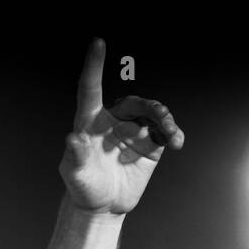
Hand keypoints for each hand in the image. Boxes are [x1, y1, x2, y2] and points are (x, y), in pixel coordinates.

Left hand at [59, 37, 183, 216]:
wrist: (104, 206)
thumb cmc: (84, 188)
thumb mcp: (75, 176)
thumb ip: (74, 158)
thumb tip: (72, 139)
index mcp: (90, 122)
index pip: (90, 89)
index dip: (94, 66)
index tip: (98, 42)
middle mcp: (113, 121)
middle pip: (133, 103)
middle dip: (148, 107)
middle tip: (160, 117)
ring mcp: (133, 131)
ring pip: (152, 114)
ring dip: (165, 119)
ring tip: (171, 134)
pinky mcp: (149, 144)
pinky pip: (165, 132)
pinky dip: (173, 134)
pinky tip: (176, 142)